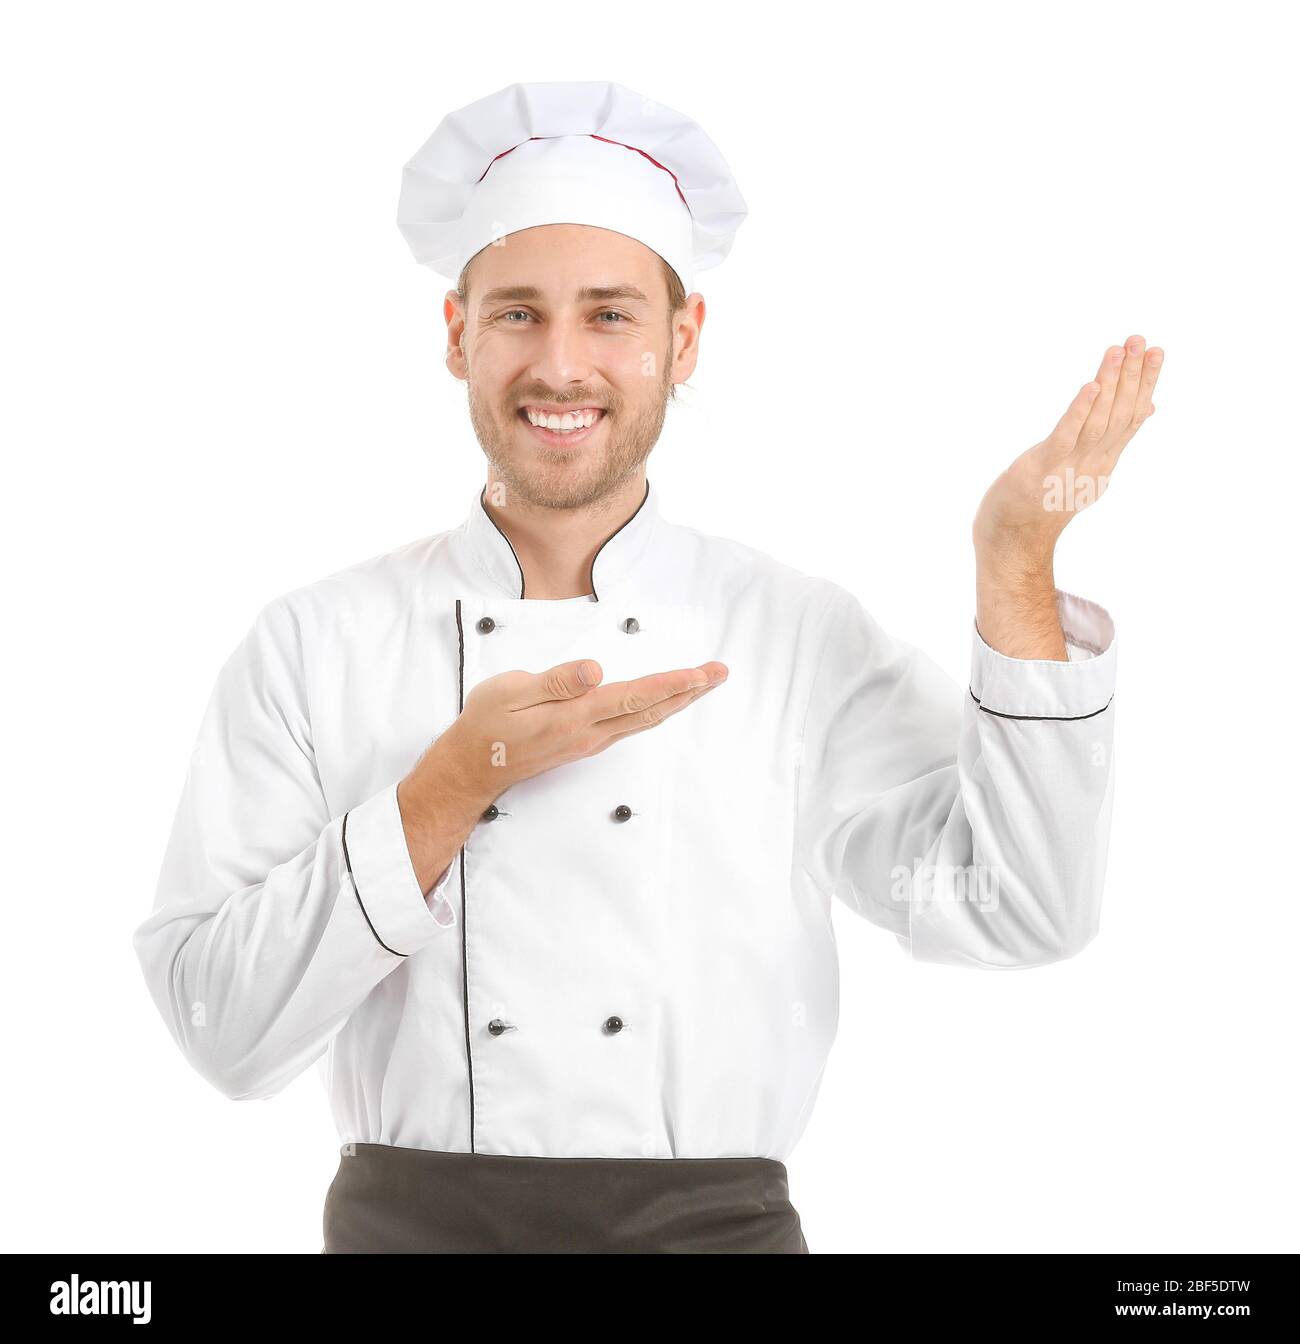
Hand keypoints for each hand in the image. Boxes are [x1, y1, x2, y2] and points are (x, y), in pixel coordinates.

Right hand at [430, 657, 728, 799]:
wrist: (472, 769)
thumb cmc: (487, 725)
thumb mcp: (511, 692)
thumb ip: (556, 681)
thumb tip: (595, 669)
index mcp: (574, 717)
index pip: (634, 696)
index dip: (671, 684)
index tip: (702, 673)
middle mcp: (590, 734)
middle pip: (651, 710)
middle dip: (689, 691)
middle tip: (721, 672)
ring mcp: (590, 743)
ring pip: (644, 720)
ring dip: (677, 701)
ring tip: (703, 684)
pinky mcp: (585, 745)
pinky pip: (631, 726)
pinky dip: (655, 711)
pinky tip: (664, 704)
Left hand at [973, 335, 1164, 564]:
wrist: (1013, 542)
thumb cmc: (1045, 501)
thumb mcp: (1087, 469)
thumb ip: (1114, 439)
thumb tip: (1149, 408)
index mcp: (1105, 461)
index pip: (1133, 416)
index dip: (1146, 383)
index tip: (1156, 350)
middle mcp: (1094, 463)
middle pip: (1120, 414)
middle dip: (1132, 376)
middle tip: (1140, 340)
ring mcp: (1070, 467)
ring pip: (1098, 421)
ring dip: (1110, 384)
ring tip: (1118, 350)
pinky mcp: (1042, 469)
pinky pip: (1065, 437)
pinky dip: (1079, 411)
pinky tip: (1090, 386)